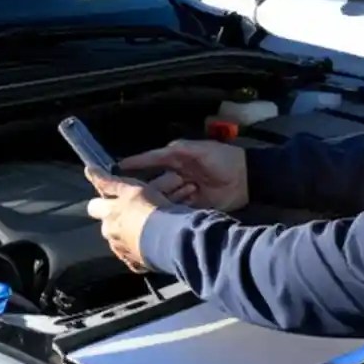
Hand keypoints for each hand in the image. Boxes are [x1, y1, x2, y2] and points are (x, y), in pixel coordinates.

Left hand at [84, 167, 178, 272]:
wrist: (169, 239)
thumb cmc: (149, 210)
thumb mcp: (130, 188)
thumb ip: (108, 181)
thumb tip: (88, 169)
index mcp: (108, 217)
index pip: (95, 207)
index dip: (105, 201)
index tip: (115, 197)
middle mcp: (111, 236)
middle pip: (109, 225)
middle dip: (121, 219)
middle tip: (141, 210)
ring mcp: (123, 252)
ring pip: (123, 240)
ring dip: (132, 233)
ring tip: (152, 225)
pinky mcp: (137, 265)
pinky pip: (136, 256)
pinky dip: (142, 249)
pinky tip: (154, 242)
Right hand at [117, 140, 249, 211]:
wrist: (247, 178)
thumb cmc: (222, 159)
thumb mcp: (197, 150)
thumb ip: (175, 150)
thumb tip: (152, 154)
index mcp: (176, 159)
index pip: (150, 161)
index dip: (135, 165)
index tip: (116, 168)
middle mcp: (176, 176)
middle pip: (154, 183)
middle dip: (145, 189)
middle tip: (131, 196)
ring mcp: (184, 192)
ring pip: (164, 198)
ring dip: (162, 200)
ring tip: (157, 202)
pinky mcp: (193, 207)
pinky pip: (177, 210)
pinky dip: (173, 211)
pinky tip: (167, 214)